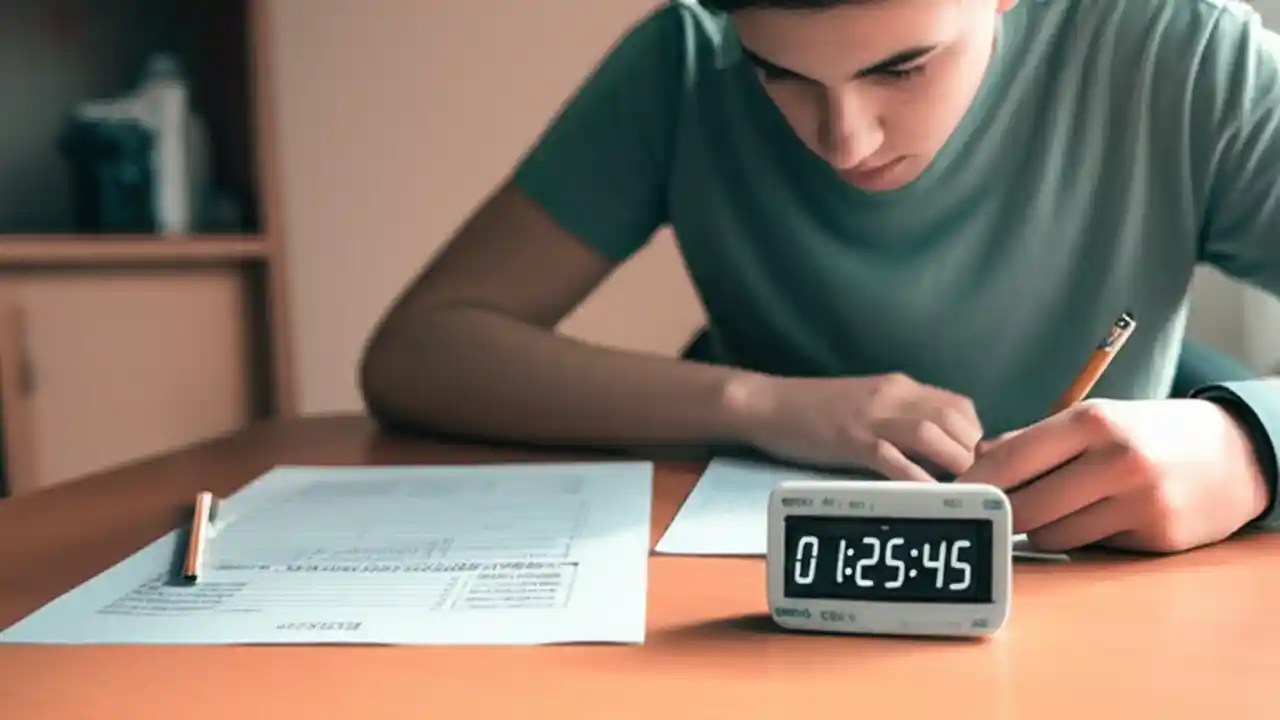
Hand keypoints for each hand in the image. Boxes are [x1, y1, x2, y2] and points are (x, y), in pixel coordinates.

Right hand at [723, 371, 983, 481]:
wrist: (767, 403)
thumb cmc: (814, 410)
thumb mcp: (867, 405)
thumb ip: (901, 418)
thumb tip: (936, 449)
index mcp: (899, 387)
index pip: (959, 406)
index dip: (977, 437)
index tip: (979, 465)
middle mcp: (893, 396)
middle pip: (955, 420)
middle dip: (974, 455)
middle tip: (976, 486)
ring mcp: (872, 417)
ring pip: (933, 435)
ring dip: (955, 465)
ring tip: (962, 492)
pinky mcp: (851, 439)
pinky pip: (894, 459)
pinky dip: (918, 478)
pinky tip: (928, 496)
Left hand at [958, 399, 1271, 552]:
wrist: (1236, 454)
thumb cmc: (1147, 434)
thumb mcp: (1095, 419)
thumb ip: (1033, 441)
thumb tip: (976, 461)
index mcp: (1092, 421)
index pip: (1009, 459)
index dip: (974, 481)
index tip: (955, 494)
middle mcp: (1115, 460)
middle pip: (1023, 507)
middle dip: (1002, 513)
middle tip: (993, 512)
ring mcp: (1138, 503)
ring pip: (1050, 537)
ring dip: (1041, 529)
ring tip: (1059, 507)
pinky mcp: (1156, 538)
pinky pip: (1089, 549)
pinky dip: (1081, 539)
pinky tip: (1099, 517)